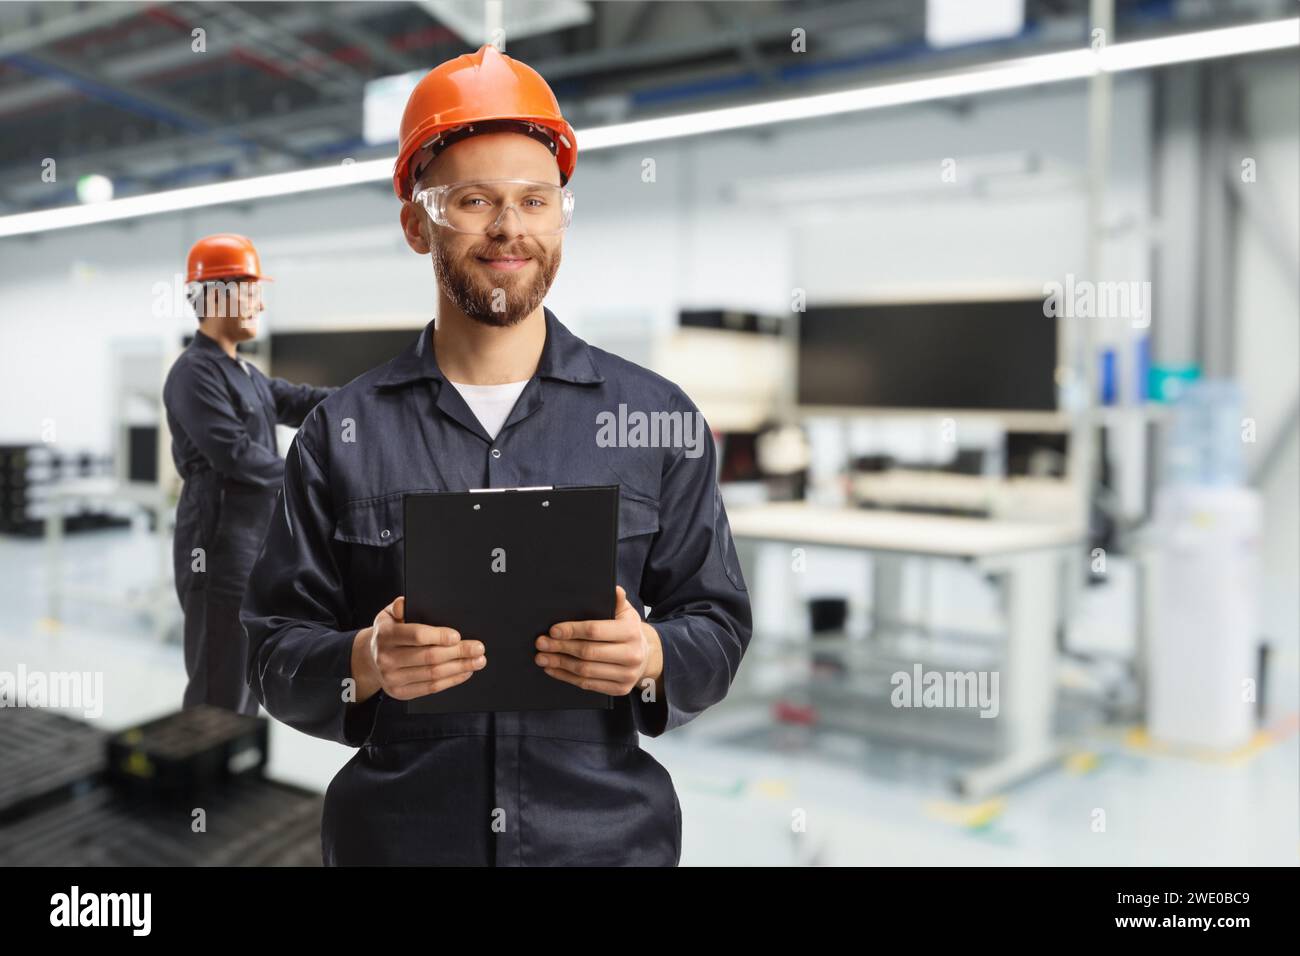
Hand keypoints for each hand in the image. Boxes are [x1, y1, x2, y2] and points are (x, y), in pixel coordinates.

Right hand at [352, 596, 485, 701]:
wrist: (371, 659)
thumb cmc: (388, 632)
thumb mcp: (388, 614)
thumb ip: (398, 606)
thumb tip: (405, 603)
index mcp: (385, 635)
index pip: (416, 635)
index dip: (439, 636)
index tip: (458, 636)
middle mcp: (386, 658)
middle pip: (429, 657)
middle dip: (458, 652)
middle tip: (478, 648)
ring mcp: (392, 678)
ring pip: (433, 674)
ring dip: (460, 667)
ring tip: (477, 661)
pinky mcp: (399, 693)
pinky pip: (430, 688)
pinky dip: (451, 680)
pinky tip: (464, 672)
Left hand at [535, 586, 660, 695]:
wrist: (645, 656)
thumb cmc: (628, 631)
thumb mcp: (626, 613)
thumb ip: (618, 601)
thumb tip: (614, 589)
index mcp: (632, 632)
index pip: (595, 631)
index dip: (572, 630)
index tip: (553, 630)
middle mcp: (632, 655)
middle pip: (588, 652)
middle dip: (560, 647)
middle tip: (541, 643)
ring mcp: (627, 675)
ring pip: (585, 670)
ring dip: (560, 663)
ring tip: (542, 657)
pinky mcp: (620, 689)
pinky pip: (587, 684)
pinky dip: (566, 677)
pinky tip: (554, 669)